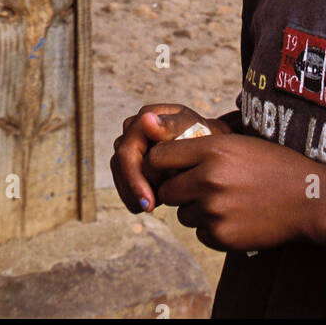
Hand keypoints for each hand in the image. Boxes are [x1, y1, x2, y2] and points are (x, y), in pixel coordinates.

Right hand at [110, 103, 228, 213]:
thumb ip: (170, 126)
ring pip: (120, 174)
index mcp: (146, 116)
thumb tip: (146, 120)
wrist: (206, 144)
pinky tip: (150, 202)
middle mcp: (133, 129)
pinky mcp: (131, 161)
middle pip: (119, 163)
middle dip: (133, 189)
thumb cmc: (201, 134)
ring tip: (152, 205)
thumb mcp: (191, 129)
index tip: (149, 201)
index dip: (134, 178)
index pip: (127, 151)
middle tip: (149, 208)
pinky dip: (135, 195)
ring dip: (133, 193)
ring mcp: (130, 144)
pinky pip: (125, 182)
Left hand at [147, 130, 325, 251]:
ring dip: (197, 210)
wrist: (308, 197)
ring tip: (227, 201)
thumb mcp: (238, 143)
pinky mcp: (221, 236)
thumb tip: (163, 158)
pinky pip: (200, 233)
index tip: (169, 168)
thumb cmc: (273, 165)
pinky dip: (212, 228)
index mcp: (213, 150)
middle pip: (167, 191)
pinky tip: (236, 216)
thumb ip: (202, 149)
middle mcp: (209, 179)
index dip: (161, 164)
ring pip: (183, 214)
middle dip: (178, 191)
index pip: (160, 157)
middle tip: (199, 187)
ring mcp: (214, 210)